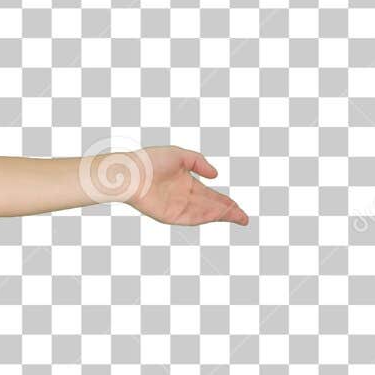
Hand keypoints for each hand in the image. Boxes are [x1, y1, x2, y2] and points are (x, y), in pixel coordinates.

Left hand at [120, 146, 248, 227]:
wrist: (130, 172)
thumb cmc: (149, 161)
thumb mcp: (180, 156)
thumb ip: (199, 163)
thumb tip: (216, 174)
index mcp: (186, 184)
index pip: (210, 196)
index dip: (225, 202)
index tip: (238, 208)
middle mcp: (183, 198)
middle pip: (210, 207)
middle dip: (228, 212)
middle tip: (244, 218)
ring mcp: (176, 208)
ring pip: (204, 214)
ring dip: (220, 216)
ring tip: (237, 217)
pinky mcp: (168, 215)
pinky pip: (190, 218)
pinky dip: (205, 217)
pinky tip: (218, 216)